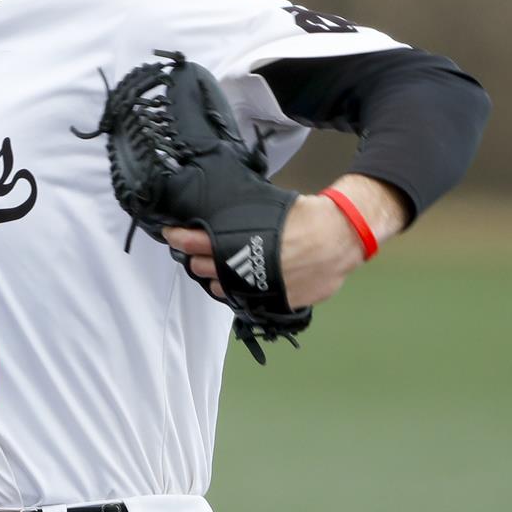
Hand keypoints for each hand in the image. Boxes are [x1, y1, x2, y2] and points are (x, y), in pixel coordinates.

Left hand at [163, 197, 361, 309]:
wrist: (339, 237)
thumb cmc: (305, 217)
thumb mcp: (266, 209)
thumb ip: (242, 219)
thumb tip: (224, 221)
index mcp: (238, 241)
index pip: (195, 241)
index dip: (180, 238)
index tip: (172, 235)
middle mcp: (243, 268)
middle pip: (204, 267)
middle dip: (196, 258)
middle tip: (194, 251)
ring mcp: (257, 288)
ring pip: (222, 288)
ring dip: (216, 278)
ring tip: (216, 268)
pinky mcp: (275, 302)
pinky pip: (247, 301)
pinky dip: (240, 291)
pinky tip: (238, 283)